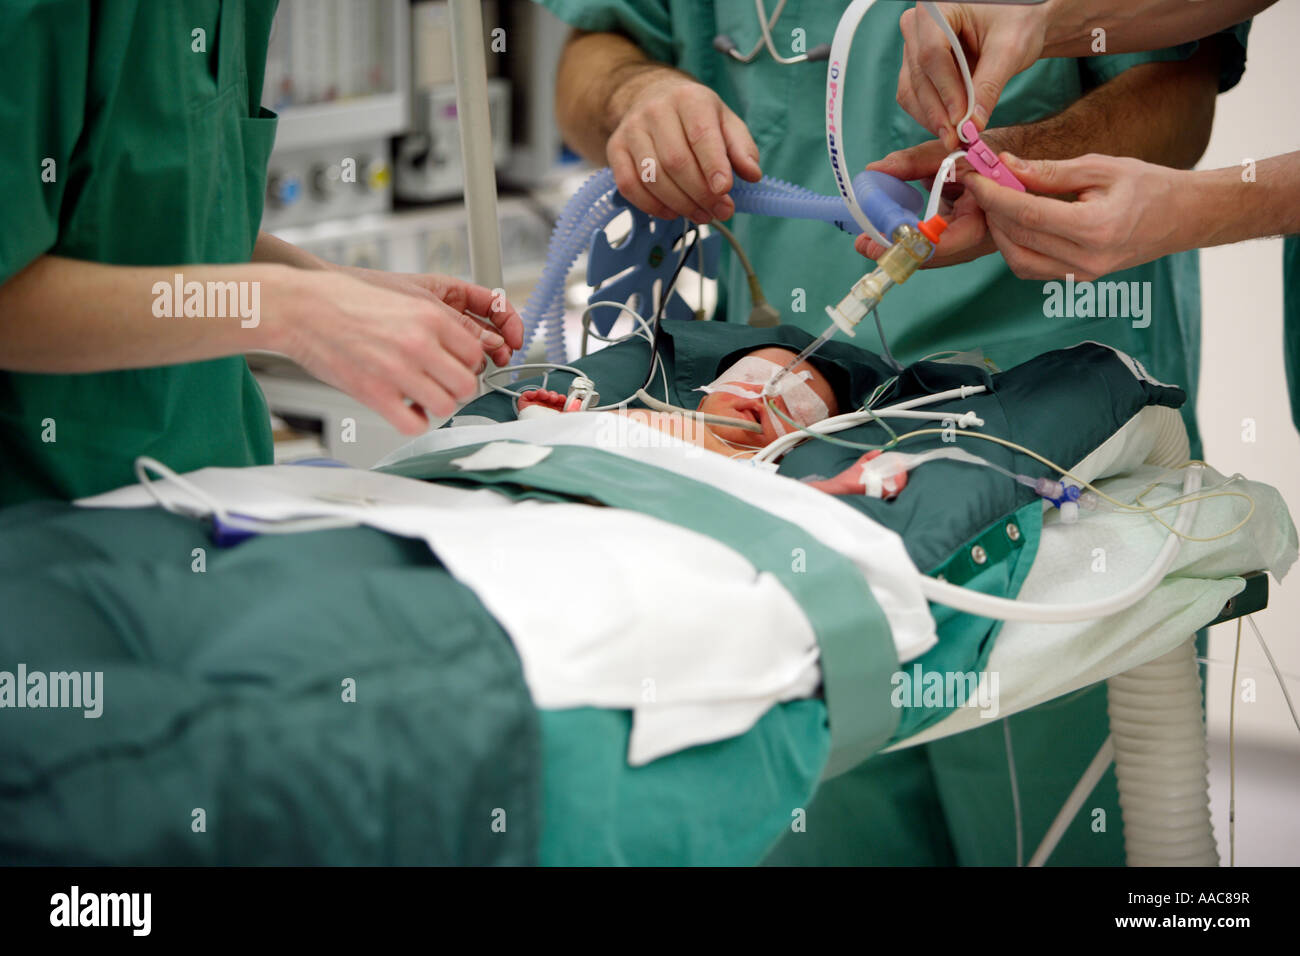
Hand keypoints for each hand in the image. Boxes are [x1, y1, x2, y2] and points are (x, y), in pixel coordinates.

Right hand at [267, 268, 513, 434]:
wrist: (300, 309)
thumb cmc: (344, 301)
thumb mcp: (402, 300)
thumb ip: (434, 325)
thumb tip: (459, 349)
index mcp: (430, 316)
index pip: (475, 353)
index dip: (467, 365)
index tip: (456, 367)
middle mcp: (419, 343)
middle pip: (466, 384)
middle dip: (456, 389)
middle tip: (441, 385)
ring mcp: (398, 370)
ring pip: (445, 406)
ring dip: (435, 406)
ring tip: (420, 397)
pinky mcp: (375, 393)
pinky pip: (414, 424)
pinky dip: (413, 422)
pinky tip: (404, 410)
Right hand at [606, 69, 761, 222]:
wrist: (652, 98)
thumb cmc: (695, 116)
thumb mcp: (726, 122)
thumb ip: (742, 148)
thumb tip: (752, 174)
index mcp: (689, 99)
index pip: (700, 135)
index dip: (713, 166)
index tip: (725, 191)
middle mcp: (656, 111)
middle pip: (675, 162)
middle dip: (700, 194)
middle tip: (720, 211)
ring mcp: (632, 130)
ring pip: (652, 177)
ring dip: (680, 204)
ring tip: (702, 215)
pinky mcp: (615, 148)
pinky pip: (629, 185)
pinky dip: (652, 206)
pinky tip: (672, 212)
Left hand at [854, 138, 1001, 267]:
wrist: (1016, 160)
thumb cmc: (990, 154)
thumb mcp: (951, 152)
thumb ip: (913, 161)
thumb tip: (874, 170)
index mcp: (981, 219)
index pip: (940, 244)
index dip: (906, 246)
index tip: (876, 242)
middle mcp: (978, 239)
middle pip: (931, 257)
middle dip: (895, 252)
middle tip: (862, 243)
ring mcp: (970, 242)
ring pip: (931, 255)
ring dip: (900, 248)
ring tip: (867, 240)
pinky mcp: (962, 237)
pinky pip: (935, 245)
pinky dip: (913, 239)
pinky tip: (888, 233)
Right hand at [896, 2, 1047, 148]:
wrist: (1018, 21)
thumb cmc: (1018, 19)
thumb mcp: (1011, 48)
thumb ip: (990, 85)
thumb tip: (972, 125)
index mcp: (938, 7)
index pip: (932, 53)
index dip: (945, 90)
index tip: (961, 120)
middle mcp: (918, 25)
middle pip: (919, 75)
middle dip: (937, 112)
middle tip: (956, 139)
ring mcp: (913, 47)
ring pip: (911, 91)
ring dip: (931, 118)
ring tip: (956, 138)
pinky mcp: (916, 68)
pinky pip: (914, 97)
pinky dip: (931, 116)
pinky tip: (951, 129)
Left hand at [961, 153, 1189, 279]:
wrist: (1183, 217)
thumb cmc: (1148, 185)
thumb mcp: (1100, 167)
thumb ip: (1050, 171)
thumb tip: (1005, 166)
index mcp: (1095, 228)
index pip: (1027, 214)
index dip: (994, 195)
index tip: (974, 176)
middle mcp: (1086, 260)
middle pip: (1019, 238)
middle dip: (992, 211)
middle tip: (981, 185)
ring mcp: (1081, 276)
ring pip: (1019, 261)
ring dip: (1000, 233)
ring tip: (997, 203)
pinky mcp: (1077, 280)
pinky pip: (1033, 268)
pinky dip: (1016, 246)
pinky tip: (1015, 221)